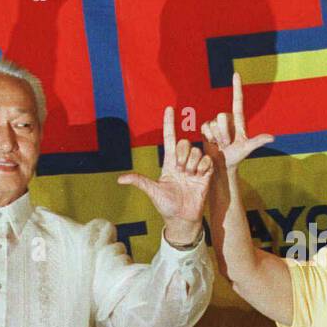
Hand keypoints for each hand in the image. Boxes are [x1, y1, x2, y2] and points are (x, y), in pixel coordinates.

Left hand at [117, 105, 212, 241]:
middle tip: (180, 170)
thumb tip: (120, 179)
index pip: (169, 138)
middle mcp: (182, 162)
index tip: (169, 108)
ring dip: (192, 162)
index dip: (169, 123)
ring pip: (196, 151)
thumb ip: (139, 181)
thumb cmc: (166, 206)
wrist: (182, 219)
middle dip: (183, 153)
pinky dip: (203, 167)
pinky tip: (199, 176)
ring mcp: (195, 168)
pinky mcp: (206, 174)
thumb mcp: (152, 192)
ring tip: (190, 176)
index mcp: (168, 163)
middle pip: (184, 143)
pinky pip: (207, 160)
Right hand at [200, 72, 273, 169]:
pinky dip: (208, 137)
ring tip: (220, 144)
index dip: (236, 87)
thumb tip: (272, 138)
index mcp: (238, 120)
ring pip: (212, 122)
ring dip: (216, 137)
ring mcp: (216, 122)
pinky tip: (212, 143)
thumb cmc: (236, 156)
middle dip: (223, 133)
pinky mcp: (206, 127)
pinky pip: (204, 127)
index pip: (237, 101)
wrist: (222, 164)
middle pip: (221, 116)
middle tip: (227, 143)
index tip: (236, 74)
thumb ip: (258, 142)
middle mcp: (227, 119)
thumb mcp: (247, 149)